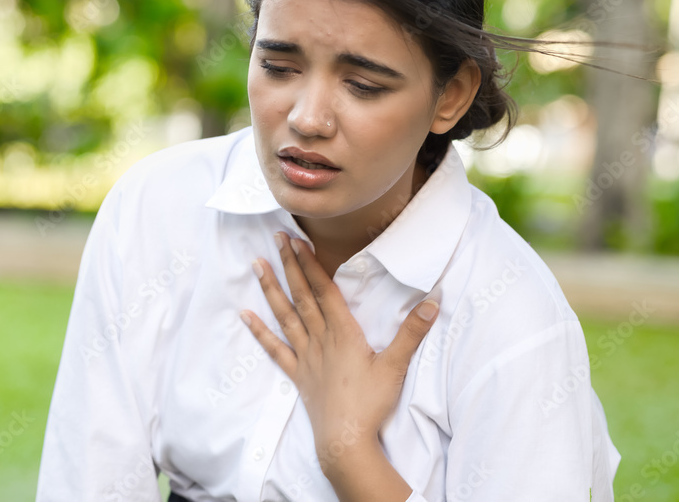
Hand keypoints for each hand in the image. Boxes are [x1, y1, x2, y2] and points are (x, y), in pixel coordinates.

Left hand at [241, 231, 438, 475]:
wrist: (345, 441)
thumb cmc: (371, 404)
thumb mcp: (396, 365)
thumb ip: (412, 332)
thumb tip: (433, 302)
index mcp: (343, 333)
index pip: (324, 290)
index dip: (311, 264)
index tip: (299, 241)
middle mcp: (320, 340)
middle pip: (302, 296)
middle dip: (289, 265)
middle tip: (276, 238)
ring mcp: (305, 357)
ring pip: (285, 316)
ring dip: (271, 289)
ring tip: (257, 264)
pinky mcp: (297, 375)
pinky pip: (275, 349)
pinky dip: (259, 332)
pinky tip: (245, 315)